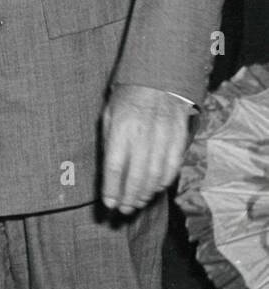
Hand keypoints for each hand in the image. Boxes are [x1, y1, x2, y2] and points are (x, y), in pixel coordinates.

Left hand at [101, 83, 192, 213]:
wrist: (159, 78)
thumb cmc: (128, 98)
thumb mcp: (109, 114)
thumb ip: (108, 141)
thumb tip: (108, 172)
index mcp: (120, 128)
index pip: (114, 166)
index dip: (111, 188)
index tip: (108, 203)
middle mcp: (142, 135)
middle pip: (135, 176)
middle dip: (129, 197)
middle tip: (123, 210)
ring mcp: (163, 138)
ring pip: (155, 176)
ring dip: (145, 194)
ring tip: (136, 203)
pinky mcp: (179, 139)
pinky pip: (172, 168)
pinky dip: (163, 183)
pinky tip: (155, 189)